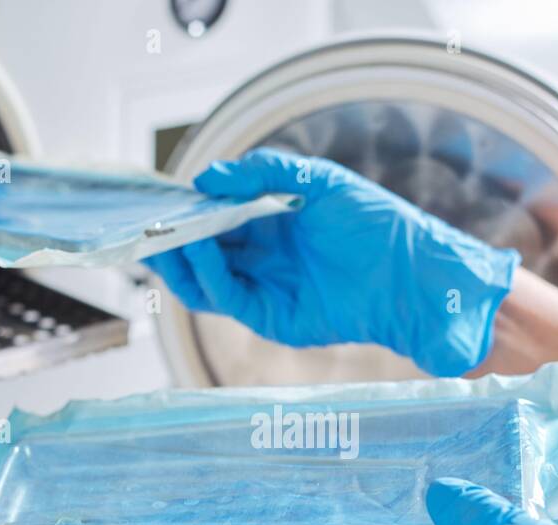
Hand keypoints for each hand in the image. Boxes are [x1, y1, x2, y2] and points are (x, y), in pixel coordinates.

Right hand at [144, 148, 518, 376]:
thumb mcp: (318, 181)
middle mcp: (264, 259)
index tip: (156, 197)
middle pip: (201, 252)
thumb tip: (206, 177)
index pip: (215, 218)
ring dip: (177, 258)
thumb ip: (264, 174)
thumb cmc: (377, 223)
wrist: (415, 274)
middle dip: (170, 237)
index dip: (185, 210)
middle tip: (143, 220)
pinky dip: (205, 272)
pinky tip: (196, 245)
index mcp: (272, 224)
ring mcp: (265, 290)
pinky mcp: (272, 317)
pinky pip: (227, 296)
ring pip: (203, 280)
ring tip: (161, 233)